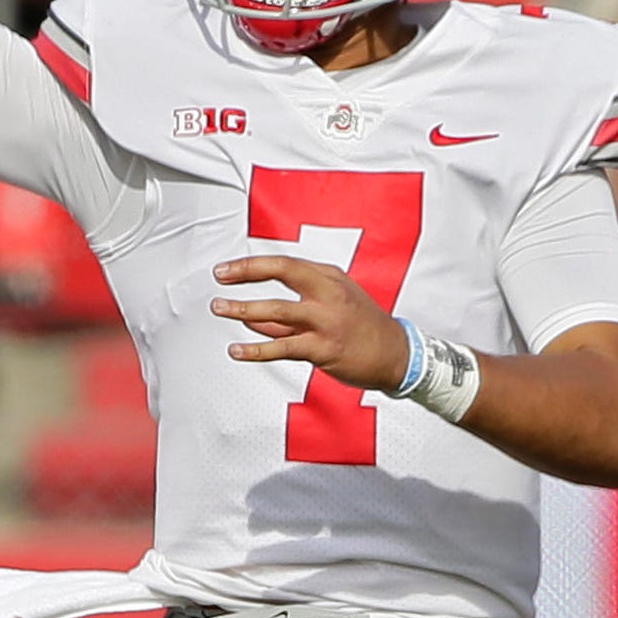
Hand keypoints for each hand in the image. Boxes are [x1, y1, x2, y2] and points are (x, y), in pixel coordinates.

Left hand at [213, 251, 411, 392]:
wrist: (397, 354)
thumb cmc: (362, 327)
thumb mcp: (336, 302)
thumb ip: (297, 306)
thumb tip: (254, 316)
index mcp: (330, 277)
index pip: (285, 263)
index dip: (252, 265)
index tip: (227, 269)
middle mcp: (328, 293)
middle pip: (281, 273)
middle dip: (246, 272)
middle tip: (220, 277)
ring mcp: (326, 321)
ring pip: (277, 310)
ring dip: (244, 308)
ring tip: (220, 307)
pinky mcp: (324, 348)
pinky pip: (283, 347)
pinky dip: (256, 350)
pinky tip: (237, 351)